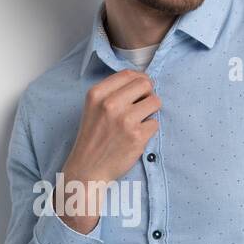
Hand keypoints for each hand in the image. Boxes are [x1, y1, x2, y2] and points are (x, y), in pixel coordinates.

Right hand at [55, 69, 160, 234]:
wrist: (88, 169)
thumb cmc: (92, 138)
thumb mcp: (93, 108)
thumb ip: (112, 92)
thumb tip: (141, 80)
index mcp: (97, 94)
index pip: (128, 74)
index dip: (139, 79)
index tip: (141, 89)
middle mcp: (110, 104)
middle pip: (146, 84)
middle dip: (148, 93)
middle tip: (143, 106)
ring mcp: (125, 120)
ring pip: (155, 102)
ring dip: (151, 111)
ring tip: (139, 122)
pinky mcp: (137, 136)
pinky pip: (155, 123)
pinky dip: (149, 130)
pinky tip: (135, 137)